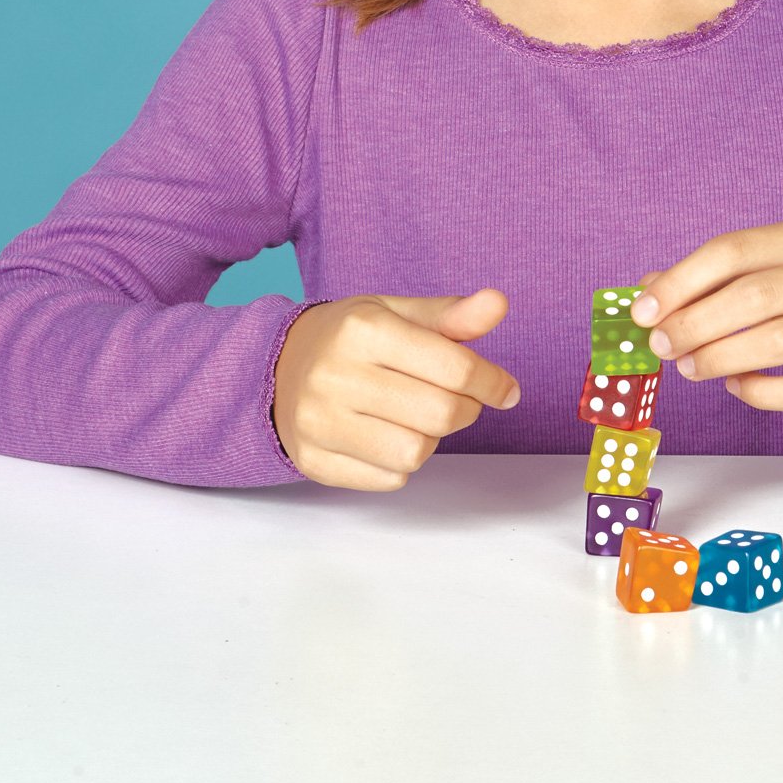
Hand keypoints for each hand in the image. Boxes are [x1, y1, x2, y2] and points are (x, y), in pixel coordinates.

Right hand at [270, 290, 520, 488]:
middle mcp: (336, 375)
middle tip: (459, 401)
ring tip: (417, 417)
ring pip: (415, 453)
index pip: (455, 368)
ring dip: (432, 439)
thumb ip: (452, 315)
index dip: (492, 382)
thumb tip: (499, 303)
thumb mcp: (398, 313)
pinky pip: (388, 479)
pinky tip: (387, 435)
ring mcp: (319, 422)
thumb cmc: (351, 339)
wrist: (277, 367)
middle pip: (441, 414)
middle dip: (465, 410)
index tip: (505, 390)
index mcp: (363, 329)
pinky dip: (402, 463)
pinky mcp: (313, 460)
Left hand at [632, 222, 782, 413]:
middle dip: (695, 323)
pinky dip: (763, 392)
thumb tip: (649, 289)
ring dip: (721, 357)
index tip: (643, 309)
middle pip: (753, 296)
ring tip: (690, 367)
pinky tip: (738, 387)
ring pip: (778, 341)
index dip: (682, 280)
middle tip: (661, 346)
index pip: (734, 251)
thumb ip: (722, 278)